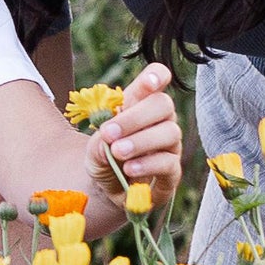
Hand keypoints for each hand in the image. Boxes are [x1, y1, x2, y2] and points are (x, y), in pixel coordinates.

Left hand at [88, 62, 181, 207]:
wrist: (106, 189)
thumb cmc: (104, 157)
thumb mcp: (93, 146)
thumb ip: (100, 139)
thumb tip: (109, 139)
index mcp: (140, 105)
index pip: (156, 80)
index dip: (157, 76)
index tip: (150, 82)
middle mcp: (160, 121)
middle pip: (163, 105)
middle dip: (136, 117)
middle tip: (110, 132)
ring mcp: (169, 147)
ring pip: (170, 133)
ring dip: (141, 141)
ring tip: (117, 152)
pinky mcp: (172, 173)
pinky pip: (170, 163)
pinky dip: (148, 164)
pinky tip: (130, 168)